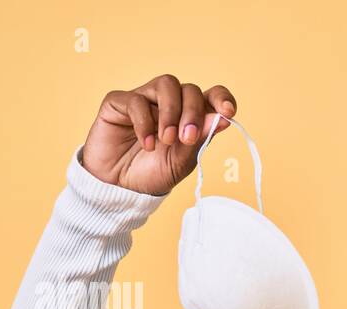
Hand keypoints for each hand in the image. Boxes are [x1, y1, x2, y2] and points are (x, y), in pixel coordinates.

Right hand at [80, 74, 237, 195]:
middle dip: (193, 112)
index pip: (210, 96)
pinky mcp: (118, 102)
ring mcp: (144, 100)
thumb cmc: (152, 173)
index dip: (221, 97)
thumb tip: (221, 119)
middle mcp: (168, 104)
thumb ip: (200, 140)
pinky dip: (144, 122)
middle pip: (189, 89)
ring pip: (166, 84)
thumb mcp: (181, 162)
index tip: (228, 111)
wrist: (120, 187)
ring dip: (171, 112)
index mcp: (189, 117)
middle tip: (187, 138)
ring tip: (166, 140)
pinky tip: (147, 144)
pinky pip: (136, 100)